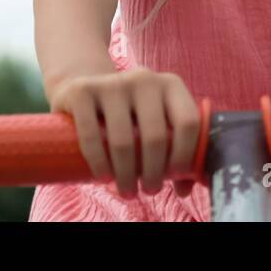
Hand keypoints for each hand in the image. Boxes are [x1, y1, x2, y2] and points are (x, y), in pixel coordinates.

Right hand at [47, 66, 201, 198]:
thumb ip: (176, 152)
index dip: (184, 155)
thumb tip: (184, 190)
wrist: (86, 91)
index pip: (188, 122)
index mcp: (171, 85)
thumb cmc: (130, 117)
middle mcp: (144, 79)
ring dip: (126, 175)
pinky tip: (104, 178)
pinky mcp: (82, 90)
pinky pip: (91, 135)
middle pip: (156, 136)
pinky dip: (99, 163)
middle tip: (148, 191)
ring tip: (127, 191)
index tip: (173, 176)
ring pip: (124, 141)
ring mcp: (112, 82)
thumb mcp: (157, 125)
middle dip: (153, 173)